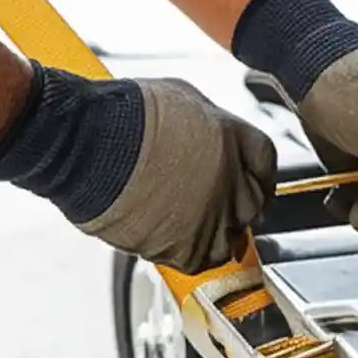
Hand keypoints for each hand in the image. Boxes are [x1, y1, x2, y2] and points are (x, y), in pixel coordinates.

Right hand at [77, 79, 276, 272]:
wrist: (94, 145)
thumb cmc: (125, 115)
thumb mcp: (179, 97)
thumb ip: (203, 121)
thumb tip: (200, 132)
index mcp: (234, 138)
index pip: (264, 163)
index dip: (254, 173)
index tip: (248, 182)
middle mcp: (233, 180)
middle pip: (251, 203)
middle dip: (234, 205)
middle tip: (209, 204)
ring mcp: (214, 216)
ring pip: (228, 238)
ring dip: (210, 234)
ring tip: (181, 224)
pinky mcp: (188, 247)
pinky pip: (199, 260)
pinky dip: (184, 254)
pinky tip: (165, 238)